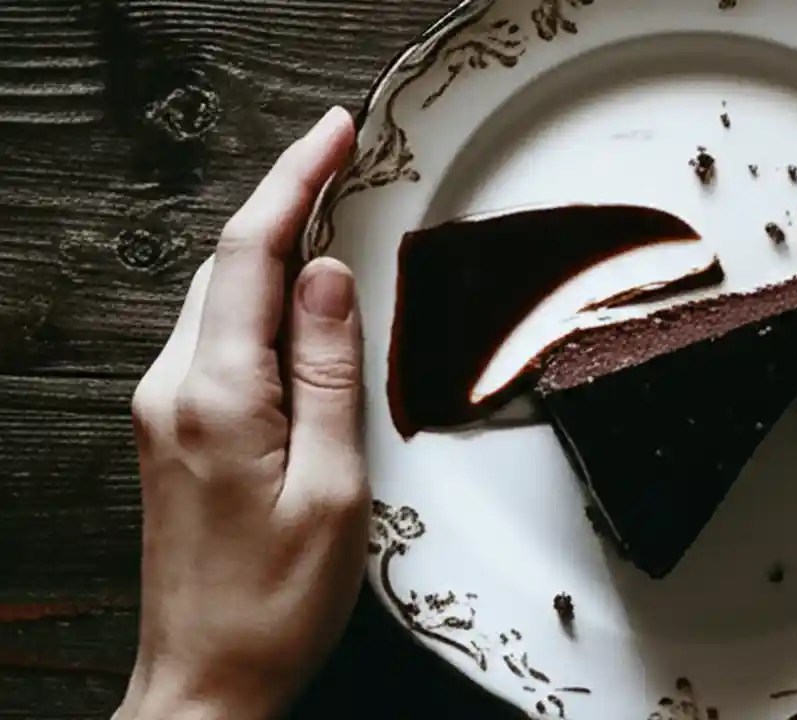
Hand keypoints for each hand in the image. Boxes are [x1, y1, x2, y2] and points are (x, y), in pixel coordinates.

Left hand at [116, 107, 367, 719]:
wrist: (208, 678)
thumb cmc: (276, 601)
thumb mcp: (334, 487)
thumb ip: (329, 373)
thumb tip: (329, 279)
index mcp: (217, 397)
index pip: (251, 254)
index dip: (295, 180)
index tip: (334, 133)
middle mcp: (173, 389)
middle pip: (228, 264)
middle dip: (288, 206)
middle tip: (350, 170)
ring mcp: (164, 408)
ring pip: (221, 297)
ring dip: (276, 256)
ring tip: (339, 233)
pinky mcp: (173, 429)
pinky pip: (217, 339)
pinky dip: (260, 305)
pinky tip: (303, 313)